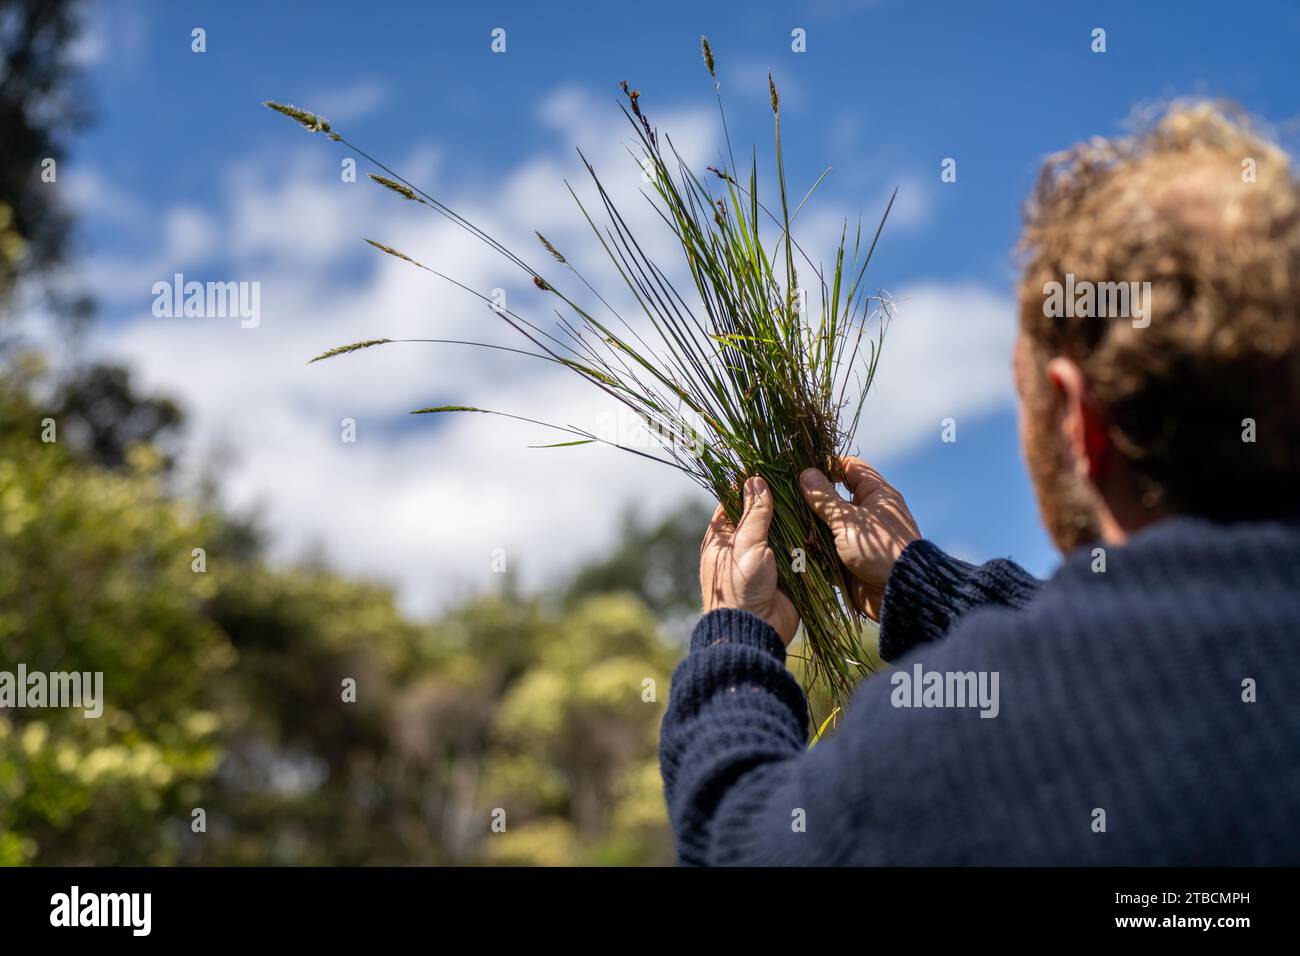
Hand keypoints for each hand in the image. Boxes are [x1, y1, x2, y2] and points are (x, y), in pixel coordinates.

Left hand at [700, 476, 799, 644]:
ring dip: (796, 518)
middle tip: (799, 477)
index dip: (751, 483)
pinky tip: (820, 520)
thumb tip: (755, 479)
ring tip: (812, 494)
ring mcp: (765, 559)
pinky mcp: (786, 572)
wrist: (755, 631)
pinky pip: (797, 550)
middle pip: (762, 513)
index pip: (734, 501)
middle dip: (780, 500)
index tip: (771, 464)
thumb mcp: (746, 544)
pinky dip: (807, 539)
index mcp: (723, 537)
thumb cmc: (739, 587)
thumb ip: (754, 513)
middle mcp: (743, 545)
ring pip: (783, 530)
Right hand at [799, 456, 919, 620]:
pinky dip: (817, 547)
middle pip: (837, 496)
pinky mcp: (854, 557)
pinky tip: (797, 546)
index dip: (828, 466)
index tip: (803, 471)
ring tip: (790, 524)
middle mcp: (870, 512)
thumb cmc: (879, 550)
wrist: (899, 594)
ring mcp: (862, 536)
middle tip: (789, 499)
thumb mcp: (848, 520)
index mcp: (877, 495)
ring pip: (830, 523)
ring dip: (812, 526)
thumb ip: (825, 498)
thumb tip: (806, 473)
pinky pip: (831, 546)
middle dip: (814, 500)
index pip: (851, 468)